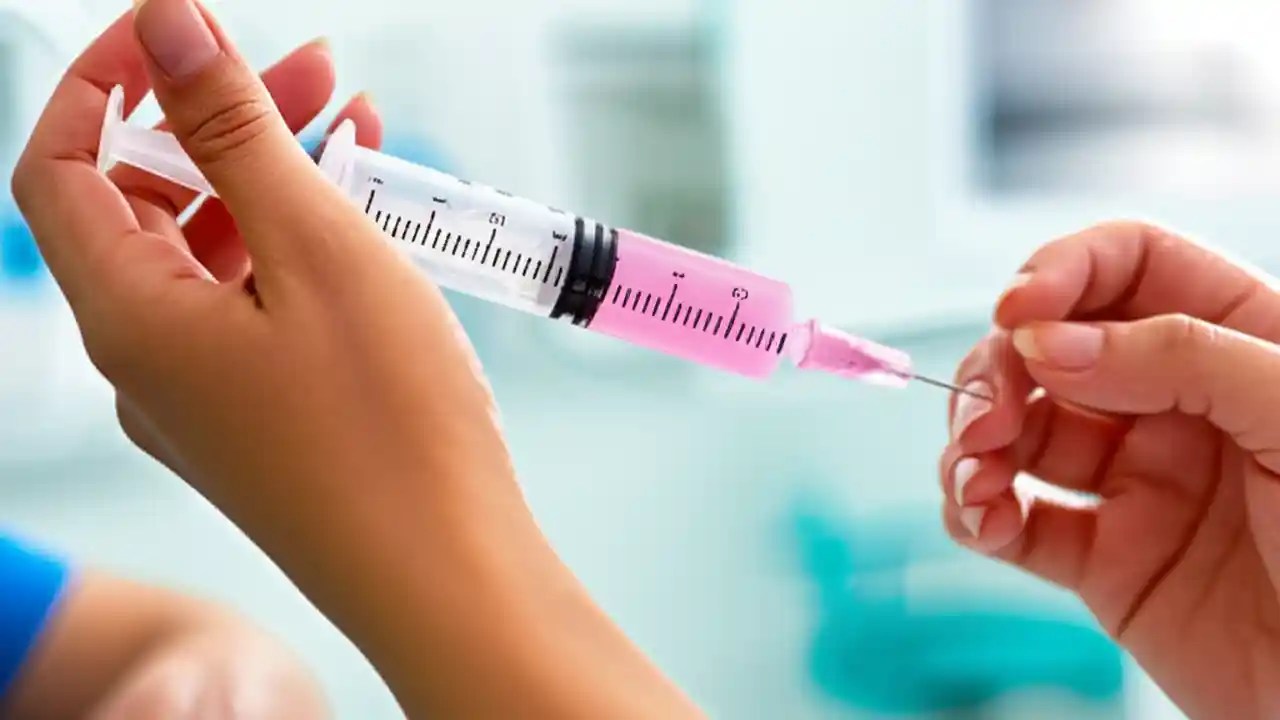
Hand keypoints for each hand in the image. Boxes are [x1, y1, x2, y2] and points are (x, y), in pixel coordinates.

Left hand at [13, 2, 694, 716]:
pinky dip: (300, 250)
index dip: (108, 81)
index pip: (62, 165)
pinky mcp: (262, 419)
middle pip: (151, 204)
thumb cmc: (389, 429)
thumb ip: (235, 133)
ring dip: (275, 181)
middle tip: (318, 68)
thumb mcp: (317, 251)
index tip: (185, 26)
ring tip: (362, 130)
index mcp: (133, 319)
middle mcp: (149, 362)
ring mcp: (206, 397)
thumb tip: (169, 26)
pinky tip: (369, 217)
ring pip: (215, 255)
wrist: (447, 576)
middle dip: (224, 121)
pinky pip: (258, 308)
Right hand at [940, 221, 1279, 718]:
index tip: (1016, 311)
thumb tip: (1051, 342)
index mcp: (1237, 342)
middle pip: (1050, 347)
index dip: (1063, 272)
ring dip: (971, 444)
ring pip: (1018, 432)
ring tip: (973, 477)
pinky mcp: (1108, 560)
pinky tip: (982, 518)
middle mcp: (1176, 403)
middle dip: (997, 371)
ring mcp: (1138, 480)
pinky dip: (977, 515)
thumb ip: (1181, 358)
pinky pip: (1018, 523)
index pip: (1130, 265)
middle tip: (985, 414)